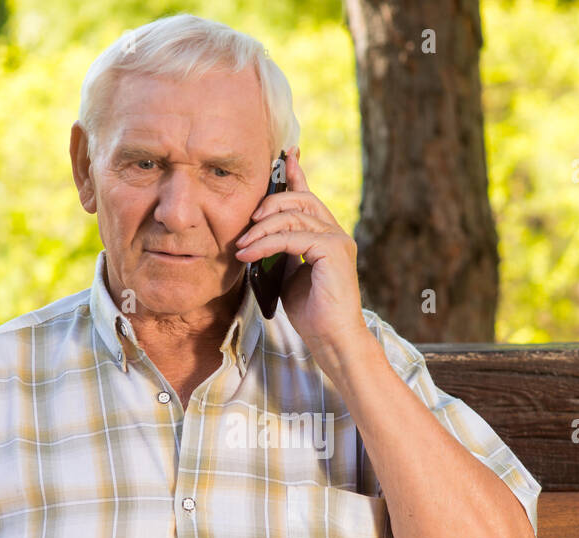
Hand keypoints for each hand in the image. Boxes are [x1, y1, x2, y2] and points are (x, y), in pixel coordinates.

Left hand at [234, 146, 365, 353]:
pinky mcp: (334, 251)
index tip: (284, 155)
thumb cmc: (312, 314)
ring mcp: (338, 240)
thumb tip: (257, 237)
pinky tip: (249, 255)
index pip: (308, 197)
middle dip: (268, 204)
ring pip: (293, 216)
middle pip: (300, 199)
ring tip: (241, 247)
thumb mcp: (288, 275)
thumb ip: (280, 252)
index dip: (295, 175)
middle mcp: (336, 233)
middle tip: (245, 224)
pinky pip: (293, 237)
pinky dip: (266, 244)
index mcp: (326, 236)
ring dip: (260, 229)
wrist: (331, 339)